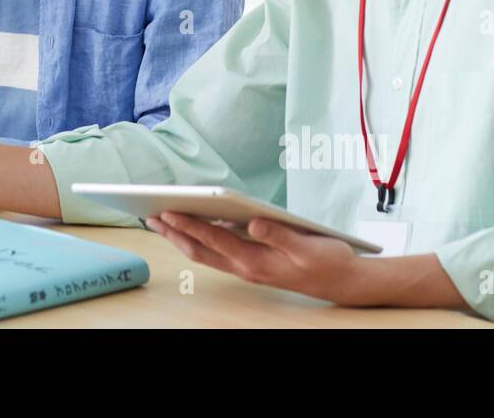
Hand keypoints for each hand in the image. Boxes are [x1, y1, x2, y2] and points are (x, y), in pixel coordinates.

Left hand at [144, 211, 360, 305]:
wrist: (344, 282)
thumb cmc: (328, 260)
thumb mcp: (307, 246)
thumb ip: (278, 235)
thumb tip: (251, 223)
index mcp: (257, 261)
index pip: (215, 240)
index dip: (190, 225)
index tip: (169, 212)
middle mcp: (247, 267)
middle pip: (201, 250)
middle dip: (174, 233)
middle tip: (150, 216)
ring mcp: (247, 268)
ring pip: (206, 253)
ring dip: (181, 238)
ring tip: (160, 221)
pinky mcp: (252, 264)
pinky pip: (217, 253)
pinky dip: (198, 240)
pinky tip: (190, 229)